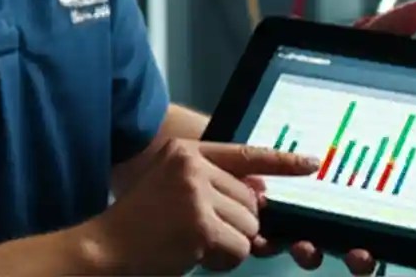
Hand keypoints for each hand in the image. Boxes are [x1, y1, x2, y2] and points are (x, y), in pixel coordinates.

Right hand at [87, 139, 320, 274]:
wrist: (104, 249)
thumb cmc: (139, 227)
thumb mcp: (174, 192)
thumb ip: (214, 187)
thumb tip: (260, 195)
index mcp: (187, 153)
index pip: (245, 153)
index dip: (282, 161)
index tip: (311, 163)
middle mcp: (193, 166)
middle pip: (251, 201)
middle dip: (235, 226)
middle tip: (196, 234)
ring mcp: (196, 194)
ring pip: (249, 228)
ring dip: (228, 245)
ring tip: (191, 244)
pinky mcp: (200, 225)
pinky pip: (239, 250)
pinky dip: (223, 261)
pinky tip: (193, 256)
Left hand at [248, 1, 415, 273]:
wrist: (255, 90)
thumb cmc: (312, 76)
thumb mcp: (347, 53)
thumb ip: (382, 36)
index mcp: (360, 175)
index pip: (383, 218)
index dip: (389, 241)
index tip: (386, 246)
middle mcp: (330, 199)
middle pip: (351, 242)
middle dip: (357, 256)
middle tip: (359, 254)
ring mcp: (293, 205)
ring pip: (307, 243)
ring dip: (312, 251)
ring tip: (308, 246)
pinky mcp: (256, 203)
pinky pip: (260, 233)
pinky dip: (262, 239)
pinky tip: (260, 236)